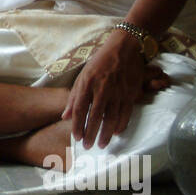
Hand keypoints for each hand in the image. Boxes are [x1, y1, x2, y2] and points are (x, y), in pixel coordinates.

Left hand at [63, 31, 166, 148]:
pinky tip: (116, 133)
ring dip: (106, 133)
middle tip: (88, 147)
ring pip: (111, 118)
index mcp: (88, 83)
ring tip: (101, 144)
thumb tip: (65, 117)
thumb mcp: (82, 76)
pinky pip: (126, 113)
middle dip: (90, 134)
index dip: (78, 125)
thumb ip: (74, 97)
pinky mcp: (130, 92)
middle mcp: (102, 89)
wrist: (125, 47)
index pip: (80, 109)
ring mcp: (118, 91)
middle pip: (95, 116)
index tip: (77, 138)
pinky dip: (121, 125)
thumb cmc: (100, 62)